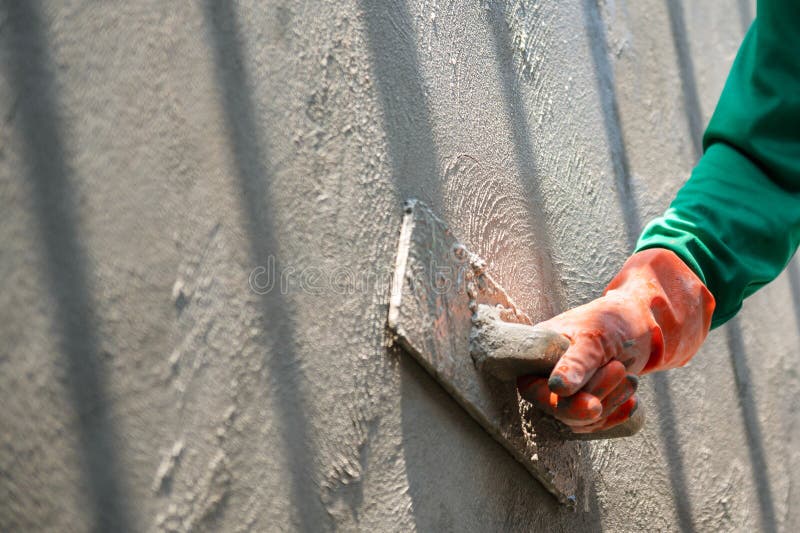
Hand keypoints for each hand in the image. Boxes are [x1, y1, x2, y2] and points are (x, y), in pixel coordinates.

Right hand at [517, 248, 714, 432]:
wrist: (636, 325)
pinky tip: (632, 401)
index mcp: (534, 355)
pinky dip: (615, 413)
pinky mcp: (581, 405)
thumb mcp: (594, 338)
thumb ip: (576, 362)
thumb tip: (557, 388)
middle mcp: (541, 377)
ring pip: (578, 420)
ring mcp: (561, 394)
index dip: (561, 402)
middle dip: (596, 393)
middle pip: (558, 408)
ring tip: (630, 377)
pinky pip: (593, 424)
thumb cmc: (610, 321)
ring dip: (610, 401)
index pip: (534, 389)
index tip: (595, 407)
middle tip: (620, 369)